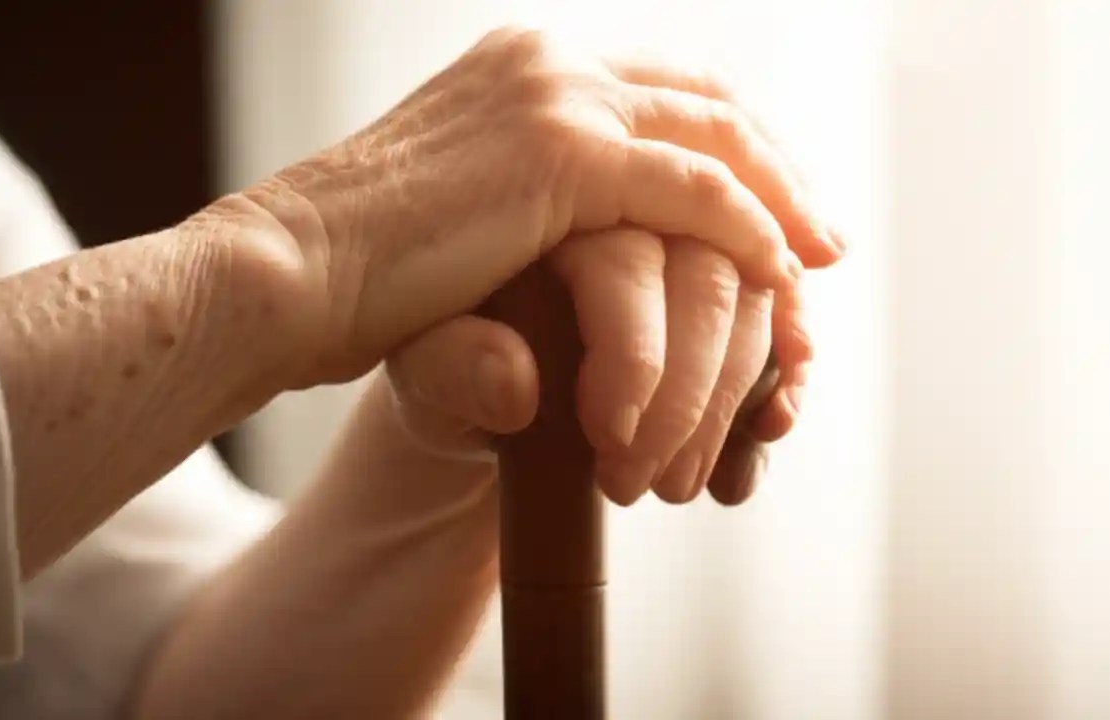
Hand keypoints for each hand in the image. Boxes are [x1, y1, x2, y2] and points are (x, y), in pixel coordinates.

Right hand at [196, 26, 840, 390]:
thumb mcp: (463, 210)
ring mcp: (556, 99)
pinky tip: (780, 276)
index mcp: (522, 66)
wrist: (290, 273)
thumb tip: (591, 234)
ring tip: (818, 258)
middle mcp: (547, 62)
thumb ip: (534, 201)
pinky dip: (748, 232)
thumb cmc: (362, 269)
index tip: (770, 204)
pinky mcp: (563, 157)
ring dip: (781, 199)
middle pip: (705, 100)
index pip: (659, 92)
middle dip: (775, 165)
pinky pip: (694, 190)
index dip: (728, 146)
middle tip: (818, 230)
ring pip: (716, 137)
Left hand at [387, 226, 805, 505]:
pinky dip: (778, 371)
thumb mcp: (418, 365)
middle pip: (706, 267)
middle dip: (697, 388)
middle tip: (664, 487)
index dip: (638, 355)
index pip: (624, 261)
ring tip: (696, 487)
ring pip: (750, 285)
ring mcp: (673, 228)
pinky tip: (770, 426)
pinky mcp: (707, 273)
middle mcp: (621, 192)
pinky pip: (770, 304)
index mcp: (547, 193)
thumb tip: (515, 386)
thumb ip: (456, 368)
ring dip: (741, 393)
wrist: (456, 349)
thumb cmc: (431, 350)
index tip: (616, 442)